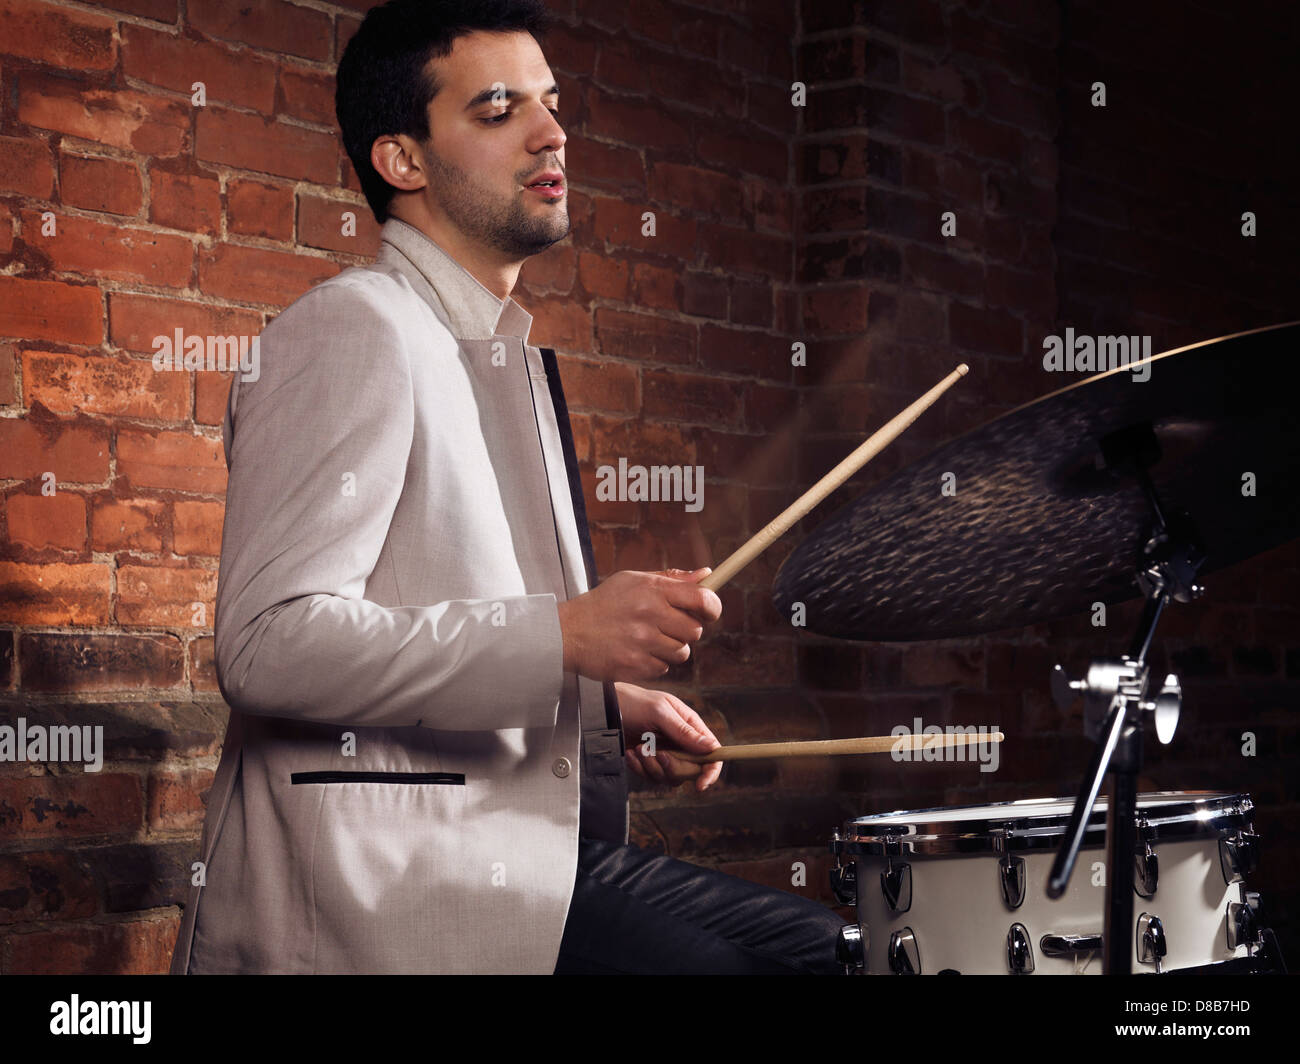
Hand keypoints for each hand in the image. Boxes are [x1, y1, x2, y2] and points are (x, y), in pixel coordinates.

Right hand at [556, 568, 720, 682]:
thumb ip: (672, 579)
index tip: (707, 612)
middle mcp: (649, 615)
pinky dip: (653, 663)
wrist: (567, 632)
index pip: (702, 599)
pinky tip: (635, 652)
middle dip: (685, 631)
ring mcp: (642, 643)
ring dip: (670, 649)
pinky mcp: (635, 666)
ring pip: (681, 653)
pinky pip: (663, 669)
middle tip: (666, 627)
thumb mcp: (634, 581)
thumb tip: (707, 575)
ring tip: (646, 639)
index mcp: (652, 590)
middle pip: (695, 631)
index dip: (712, 608)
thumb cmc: (604, 603)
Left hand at [615, 681, 722, 792]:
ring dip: (652, 766)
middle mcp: (681, 742)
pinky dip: (640, 768)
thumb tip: (711, 747)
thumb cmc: (634, 703)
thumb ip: (684, 731)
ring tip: (639, 748)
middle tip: (657, 753)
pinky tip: (631, 753)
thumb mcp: (660, 712)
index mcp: (690, 726)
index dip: (710, 771)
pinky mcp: (650, 762)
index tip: (700, 785)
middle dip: (672, 767)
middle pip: (691, 771)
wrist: (606, 708)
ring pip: (670, 777)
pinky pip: (651, 777)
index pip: (712, 753)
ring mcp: (666, 753)